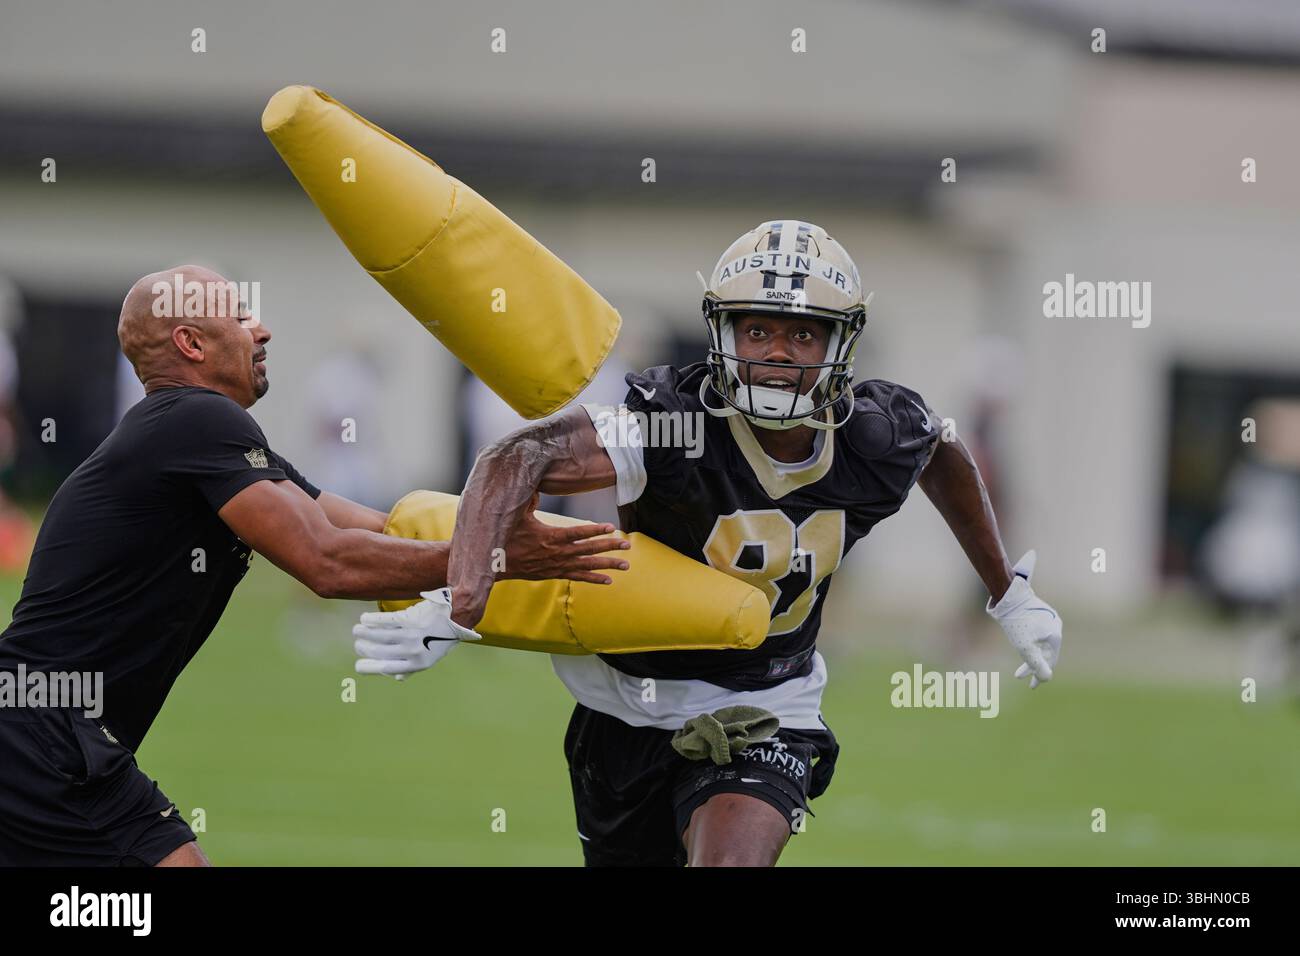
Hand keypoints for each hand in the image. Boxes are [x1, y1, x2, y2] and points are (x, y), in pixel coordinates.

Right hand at [353, 588, 480, 679]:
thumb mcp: (431, 659)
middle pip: (378, 651)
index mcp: (416, 664)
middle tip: (358, 644)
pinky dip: (371, 620)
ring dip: (363, 632)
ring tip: (357, 630)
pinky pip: (384, 620)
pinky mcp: (409, 618)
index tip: (358, 665)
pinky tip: (364, 619)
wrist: (456, 616)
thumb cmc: (443, 638)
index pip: (385, 668)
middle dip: (363, 648)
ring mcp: (410, 634)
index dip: (368, 667)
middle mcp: (412, 651)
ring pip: (378, 635)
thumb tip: (396, 678)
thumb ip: (413, 668)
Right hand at [500, 492, 629, 583]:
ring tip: (625, 564)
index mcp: (550, 537)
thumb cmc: (506, 537)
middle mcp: (557, 553)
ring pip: (587, 566)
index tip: (611, 527)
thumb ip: (530, 500)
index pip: (577, 533)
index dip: (595, 530)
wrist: (495, 564)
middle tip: (627, 545)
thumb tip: (536, 484)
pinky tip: (608, 580)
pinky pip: (578, 577)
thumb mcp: (516, 516)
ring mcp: (557, 566)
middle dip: (609, 547)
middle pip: (589, 550)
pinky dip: (593, 579)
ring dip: (607, 565)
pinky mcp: (554, 574)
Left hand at [986, 550, 1061, 688]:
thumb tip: (1047, 679)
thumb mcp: (1025, 648)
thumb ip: (1037, 664)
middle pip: (1046, 652)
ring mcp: (1050, 618)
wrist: (1009, 596)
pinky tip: (1025, 643)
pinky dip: (1033, 641)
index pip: (1050, 662)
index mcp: (1055, 635)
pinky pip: (1039, 632)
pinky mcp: (1041, 612)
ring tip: (1021, 662)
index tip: (1032, 686)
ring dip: (1033, 654)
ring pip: (1042, 642)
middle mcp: (1056, 626)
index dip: (1039, 675)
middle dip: (1034, 666)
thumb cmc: (1016, 623)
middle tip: (1021, 676)